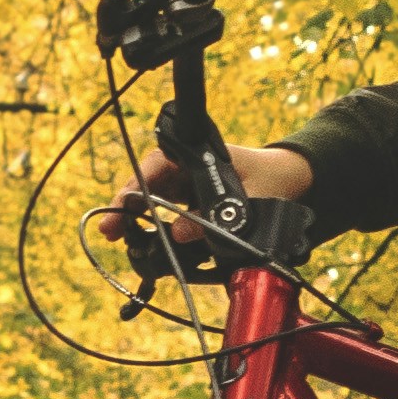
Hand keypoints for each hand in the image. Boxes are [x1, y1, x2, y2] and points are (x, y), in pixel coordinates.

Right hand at [95, 137, 312, 235]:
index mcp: (198, 155)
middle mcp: (186, 167)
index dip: (138, 183)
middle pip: (147, 182)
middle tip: (109, 229)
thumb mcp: (252, 198)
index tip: (126, 202)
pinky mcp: (189, 202)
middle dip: (126, 204)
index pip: (158, 164)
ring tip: (114, 235)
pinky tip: (140, 243)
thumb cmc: (272, 178)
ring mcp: (185, 184)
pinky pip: (165, 212)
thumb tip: (179, 233)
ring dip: (133, 217)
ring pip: (151, 198)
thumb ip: (218, 216)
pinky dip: (152, 226)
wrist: (288, 180)